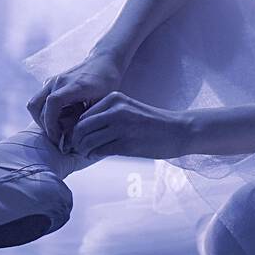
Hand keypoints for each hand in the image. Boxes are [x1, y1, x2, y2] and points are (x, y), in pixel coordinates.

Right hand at [27, 52, 123, 149]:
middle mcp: (59, 81)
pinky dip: (45, 113)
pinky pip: (39, 101)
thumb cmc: (107, 83)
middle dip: (47, 126)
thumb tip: (72, 143)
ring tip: (59, 128)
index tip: (58, 138)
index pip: (53, 102)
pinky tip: (62, 117)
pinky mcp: (49, 83)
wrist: (103, 61)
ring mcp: (52, 81)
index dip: (52, 123)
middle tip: (59, 138)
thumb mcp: (102, 103)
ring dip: (43, 120)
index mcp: (75, 85)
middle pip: (38, 106)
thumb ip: (87, 120)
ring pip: (34, 104)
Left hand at [67, 91, 192, 159]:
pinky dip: (94, 154)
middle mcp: (116, 110)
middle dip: (75, 141)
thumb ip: (108, 115)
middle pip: (81, 128)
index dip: (77, 129)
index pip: (83, 115)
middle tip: (77, 148)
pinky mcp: (126, 143)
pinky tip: (98, 154)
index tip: (78, 138)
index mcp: (115, 99)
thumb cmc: (154, 123)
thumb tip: (83, 130)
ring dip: (83, 150)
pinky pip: (99, 151)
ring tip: (88, 152)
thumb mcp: (129, 109)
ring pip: (87, 141)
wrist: (179, 130)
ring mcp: (121, 127)